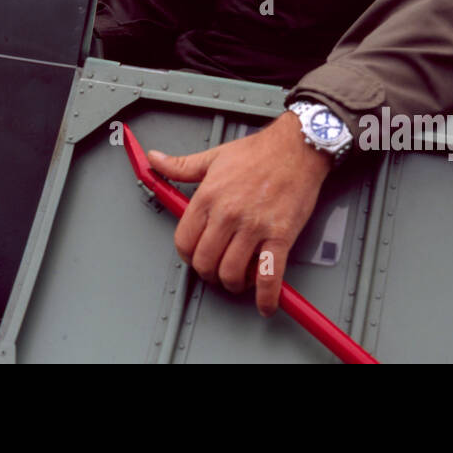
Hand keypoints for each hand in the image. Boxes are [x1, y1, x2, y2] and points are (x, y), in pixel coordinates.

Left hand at [147, 112, 331, 316]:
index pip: (184, 241)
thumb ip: (181, 166)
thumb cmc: (259, 152)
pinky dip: (266, 297)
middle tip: (216, 270)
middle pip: (205, 262)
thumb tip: (155, 160)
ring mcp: (254, 228)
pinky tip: (265, 304)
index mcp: (209, 197)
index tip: (195, 256)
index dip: (187, 255)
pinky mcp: (280, 237)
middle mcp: (228, 214)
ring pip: (231, 274)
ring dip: (233, 284)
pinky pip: (269, 276)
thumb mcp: (213, 156)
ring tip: (238, 280)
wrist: (297, 148)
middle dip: (208, 273)